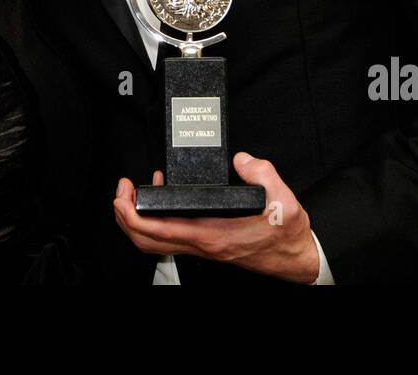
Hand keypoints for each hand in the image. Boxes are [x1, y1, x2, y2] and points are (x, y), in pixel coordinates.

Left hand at [112, 152, 319, 282]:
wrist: (296, 258)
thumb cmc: (287, 235)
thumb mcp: (283, 199)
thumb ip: (261, 173)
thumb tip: (240, 159)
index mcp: (214, 234)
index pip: (160, 230)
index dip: (133, 215)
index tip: (124, 194)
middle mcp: (203, 244)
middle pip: (146, 240)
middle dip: (124, 216)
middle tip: (121, 190)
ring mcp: (202, 247)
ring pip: (154, 243)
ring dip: (136, 221)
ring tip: (134, 193)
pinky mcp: (206, 244)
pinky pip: (169, 237)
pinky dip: (155, 221)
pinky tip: (164, 197)